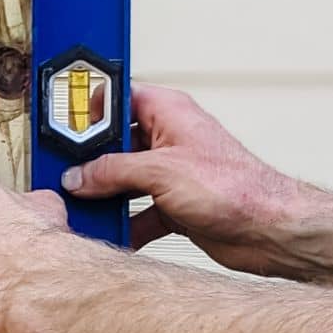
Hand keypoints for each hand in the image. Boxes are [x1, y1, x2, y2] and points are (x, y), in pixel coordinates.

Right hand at [61, 85, 304, 274]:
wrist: (270, 231)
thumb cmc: (236, 187)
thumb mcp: (160, 172)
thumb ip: (112, 171)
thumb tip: (79, 175)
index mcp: (167, 112)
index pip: (117, 98)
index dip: (89, 110)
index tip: (62, 127)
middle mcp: (168, 139)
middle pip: (115, 144)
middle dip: (91, 162)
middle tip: (66, 174)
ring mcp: (170, 173)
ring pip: (123, 180)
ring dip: (106, 196)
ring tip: (82, 207)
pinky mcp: (174, 204)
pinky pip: (138, 211)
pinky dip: (125, 224)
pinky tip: (111, 234)